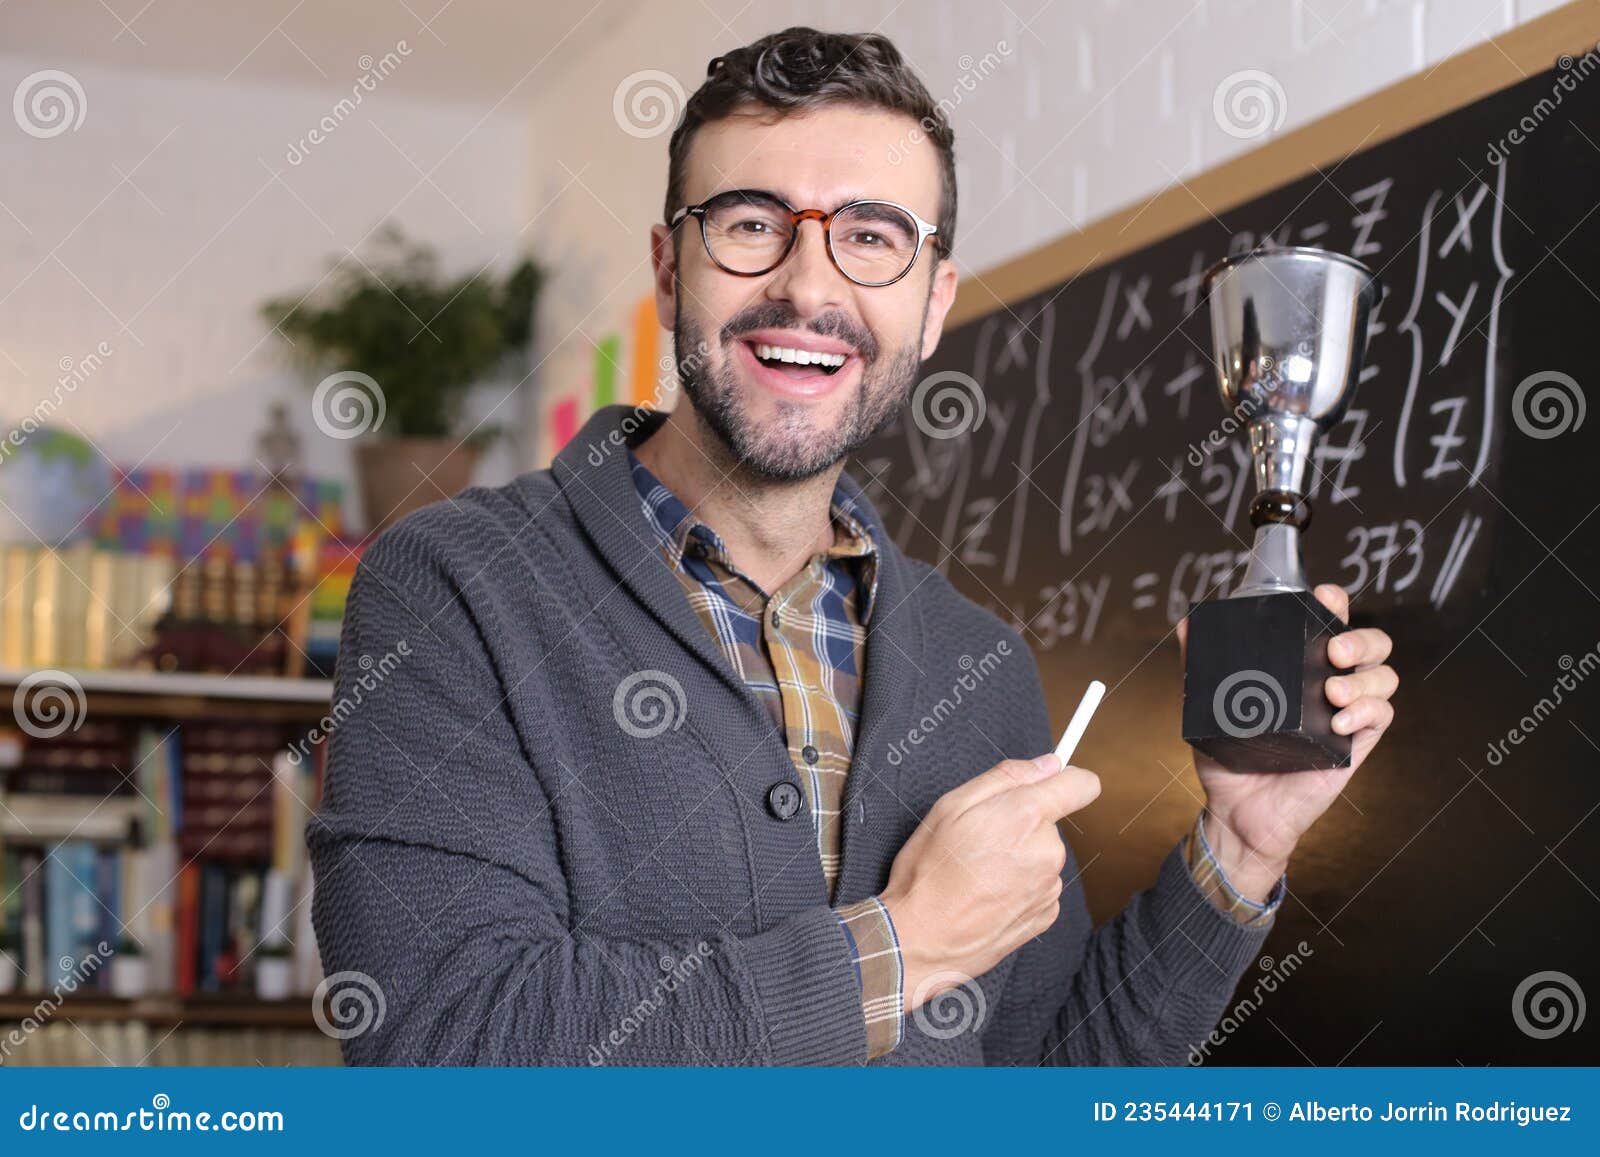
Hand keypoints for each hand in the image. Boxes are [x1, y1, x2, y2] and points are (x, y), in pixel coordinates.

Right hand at [880, 755, 1100, 1013]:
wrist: (921, 940)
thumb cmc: (928, 873)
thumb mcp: (950, 806)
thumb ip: (1006, 777)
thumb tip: (1047, 764)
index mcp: (1026, 816)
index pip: (1081, 785)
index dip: (1065, 780)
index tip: (1048, 785)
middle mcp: (1047, 851)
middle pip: (1049, 823)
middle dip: (1020, 824)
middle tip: (978, 841)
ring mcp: (1049, 887)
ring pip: (1042, 855)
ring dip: (1019, 858)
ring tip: (978, 873)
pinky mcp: (1046, 916)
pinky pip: (1040, 886)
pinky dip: (1019, 887)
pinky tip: (987, 895)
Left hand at [1177, 582, 1397, 901]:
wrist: (1236, 813)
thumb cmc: (1227, 757)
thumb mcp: (1207, 706)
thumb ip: (1198, 666)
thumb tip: (1185, 625)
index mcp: (1299, 666)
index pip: (1329, 623)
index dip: (1335, 604)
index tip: (1325, 597)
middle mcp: (1328, 683)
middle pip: (1372, 645)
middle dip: (1361, 639)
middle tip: (1333, 652)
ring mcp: (1344, 714)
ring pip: (1384, 677)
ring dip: (1365, 679)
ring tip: (1332, 692)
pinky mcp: (1353, 746)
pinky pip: (1380, 718)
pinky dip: (1366, 713)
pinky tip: (1339, 721)